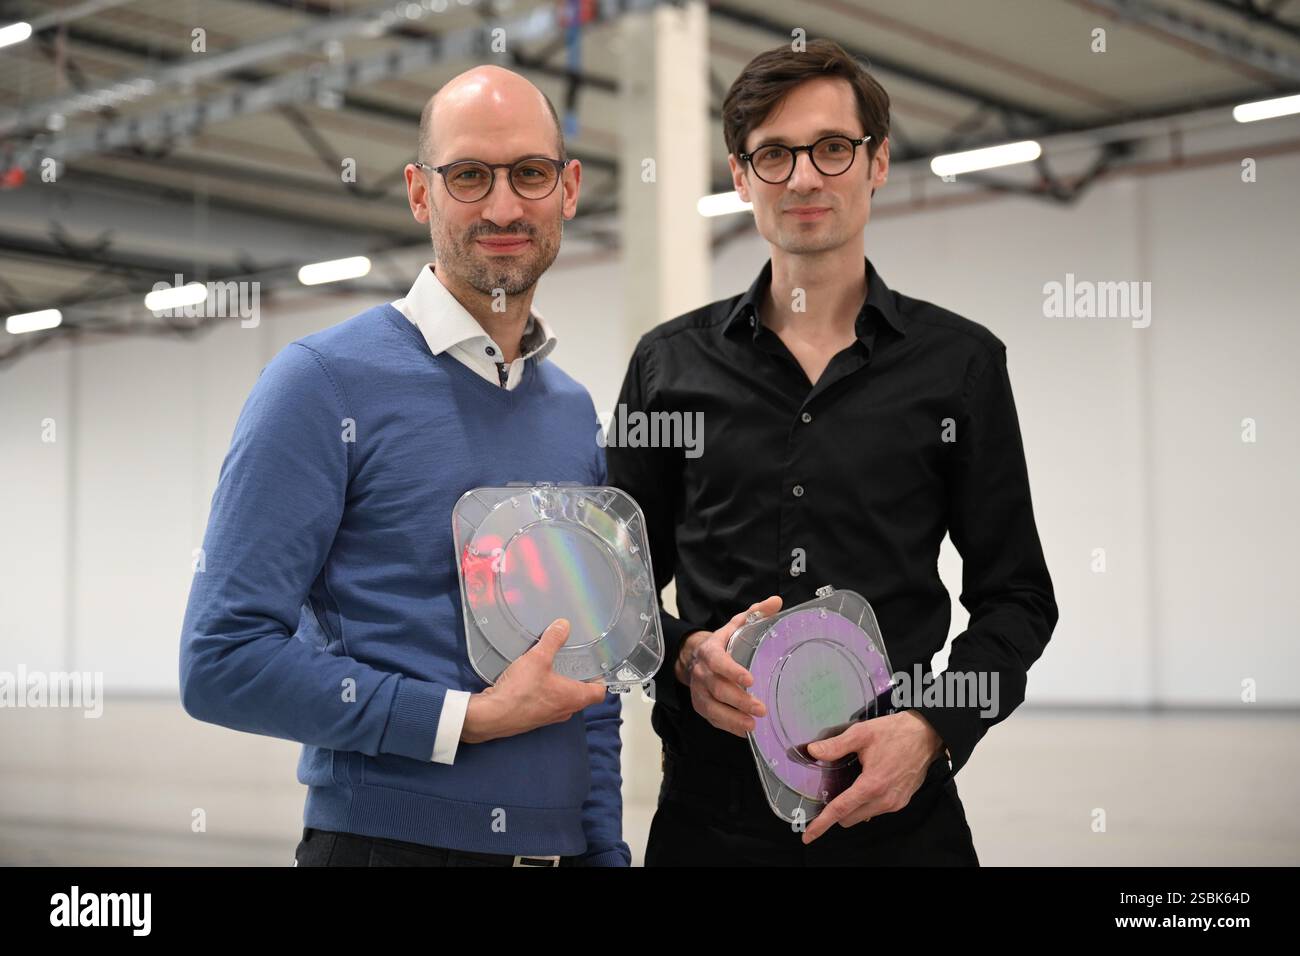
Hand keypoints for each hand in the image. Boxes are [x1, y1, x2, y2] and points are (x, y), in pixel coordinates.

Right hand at [461, 618, 607, 742]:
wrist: (492, 716)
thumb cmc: (519, 692)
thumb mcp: (538, 658)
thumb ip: (553, 640)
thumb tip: (564, 625)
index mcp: (574, 698)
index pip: (599, 693)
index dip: (600, 680)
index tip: (596, 668)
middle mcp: (564, 711)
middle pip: (581, 696)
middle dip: (578, 680)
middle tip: (574, 663)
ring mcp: (548, 717)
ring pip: (562, 701)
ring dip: (560, 687)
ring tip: (553, 669)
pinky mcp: (532, 718)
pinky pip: (546, 704)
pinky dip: (545, 693)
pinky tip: (533, 681)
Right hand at [679, 596, 782, 736]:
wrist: (695, 658)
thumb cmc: (723, 643)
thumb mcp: (737, 625)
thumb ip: (755, 613)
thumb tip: (776, 602)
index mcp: (710, 651)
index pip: (718, 661)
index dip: (731, 671)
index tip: (750, 680)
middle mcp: (702, 673)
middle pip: (717, 689)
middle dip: (738, 700)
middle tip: (761, 708)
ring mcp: (700, 692)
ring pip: (712, 708)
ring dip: (732, 718)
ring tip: (753, 725)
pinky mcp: (701, 707)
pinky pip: (713, 719)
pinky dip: (728, 727)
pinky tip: (745, 732)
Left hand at [798, 710, 945, 842]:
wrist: (927, 735)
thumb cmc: (895, 732)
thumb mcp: (862, 733)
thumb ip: (836, 746)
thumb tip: (813, 751)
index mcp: (872, 785)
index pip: (840, 810)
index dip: (822, 824)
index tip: (808, 836)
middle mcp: (884, 800)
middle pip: (849, 818)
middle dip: (837, 810)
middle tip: (832, 790)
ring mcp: (894, 804)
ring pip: (862, 816)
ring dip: (853, 806)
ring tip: (852, 782)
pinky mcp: (901, 802)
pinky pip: (876, 811)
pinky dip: (866, 804)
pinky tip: (867, 784)